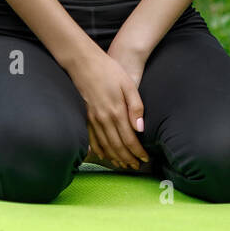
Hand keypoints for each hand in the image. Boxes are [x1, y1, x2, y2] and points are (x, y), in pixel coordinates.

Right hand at [69, 48, 149, 169]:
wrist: (84, 63)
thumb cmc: (109, 71)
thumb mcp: (128, 84)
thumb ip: (136, 106)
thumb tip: (140, 128)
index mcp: (117, 112)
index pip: (129, 139)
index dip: (137, 151)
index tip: (145, 158)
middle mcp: (104, 119)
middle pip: (117, 146)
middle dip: (128, 159)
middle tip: (136, 166)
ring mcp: (93, 120)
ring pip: (105, 146)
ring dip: (115, 158)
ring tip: (123, 165)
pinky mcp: (86, 117)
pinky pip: (92, 140)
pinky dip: (99, 151)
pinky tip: (104, 156)